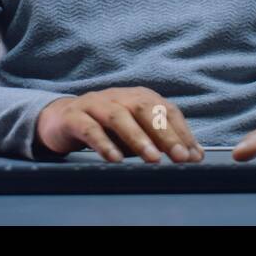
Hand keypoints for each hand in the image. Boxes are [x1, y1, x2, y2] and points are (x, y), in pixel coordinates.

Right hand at [35, 87, 203, 163]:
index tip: (194, 155)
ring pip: (118, 116)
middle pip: (145, 108)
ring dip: (138, 138)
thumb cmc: (106, 128)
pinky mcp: (74, 117)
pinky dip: (103, 143)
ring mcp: (95, 104)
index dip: (181, 132)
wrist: (60, 120)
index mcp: (138, 97)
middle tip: (179, 156)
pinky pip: (90, 129)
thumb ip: (162, 141)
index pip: (165, 110)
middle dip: (165, 133)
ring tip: (153, 159)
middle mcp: (119, 96)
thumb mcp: (135, 133)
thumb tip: (194, 155)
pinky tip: (115, 159)